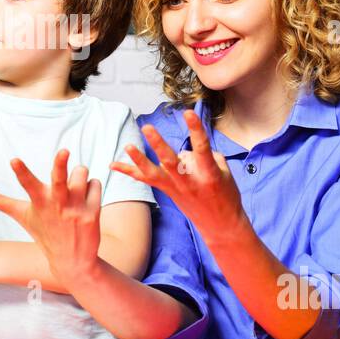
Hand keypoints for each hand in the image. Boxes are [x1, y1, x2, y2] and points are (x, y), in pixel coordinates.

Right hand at [0, 150, 103, 287]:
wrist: (72, 261)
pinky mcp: (92, 212)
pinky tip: (86, 201)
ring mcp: (76, 209)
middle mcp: (57, 205)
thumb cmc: (44, 233)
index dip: (21, 171)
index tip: (14, 160)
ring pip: (81, 172)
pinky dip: (91, 187)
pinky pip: (95, 183)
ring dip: (79, 175)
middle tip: (63, 151)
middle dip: (60, 163)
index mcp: (38, 203)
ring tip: (74, 190)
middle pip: (59, 178)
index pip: (27, 183)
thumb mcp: (22, 216)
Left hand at [111, 109, 247, 246]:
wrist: (220, 225)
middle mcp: (190, 181)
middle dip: (158, 144)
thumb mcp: (225, 173)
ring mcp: (176, 187)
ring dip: (139, 159)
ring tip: (128, 146)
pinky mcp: (167, 191)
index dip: (196, 129)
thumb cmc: (226, 195)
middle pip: (170, 161)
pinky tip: (113, 165)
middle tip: (147, 128)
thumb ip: (206, 156)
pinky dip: (129, 171)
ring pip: (154, 172)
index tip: (189, 113)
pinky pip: (146, 180)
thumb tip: (186, 151)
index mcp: (209, 174)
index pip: (202, 148)